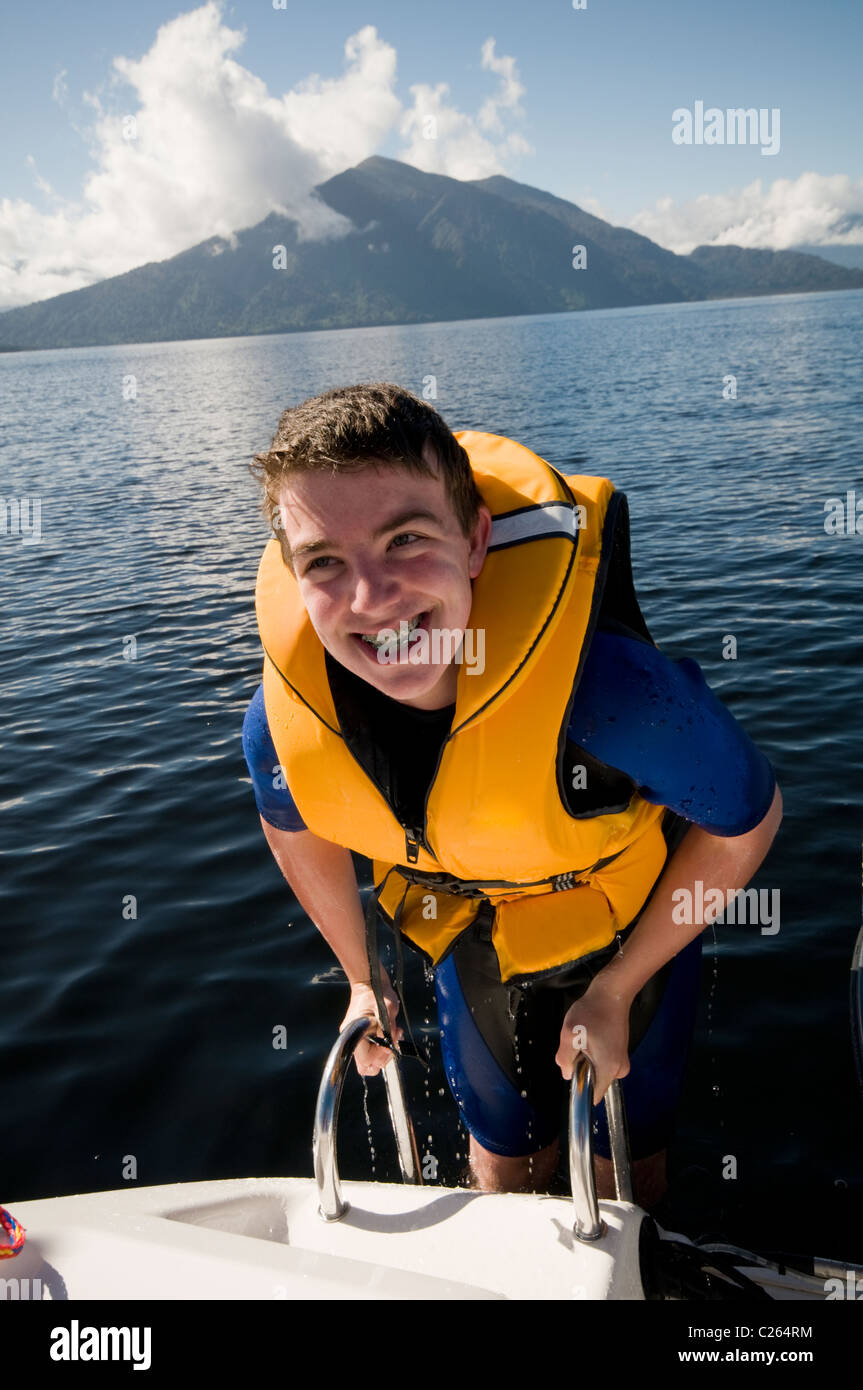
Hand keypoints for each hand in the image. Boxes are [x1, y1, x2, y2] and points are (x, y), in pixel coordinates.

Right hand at [340, 972, 403, 1077]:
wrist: (370, 982)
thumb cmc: (377, 993)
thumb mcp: (387, 1010)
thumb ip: (388, 1030)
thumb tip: (390, 1047)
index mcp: (355, 1034)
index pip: (365, 1061)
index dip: (380, 1056)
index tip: (390, 1045)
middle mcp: (353, 1038)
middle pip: (367, 1065)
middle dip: (384, 1057)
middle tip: (394, 1042)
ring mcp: (358, 1038)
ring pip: (372, 1059)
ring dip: (386, 1051)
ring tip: (396, 1034)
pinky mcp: (365, 1036)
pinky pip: (374, 1049)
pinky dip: (385, 1046)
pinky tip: (393, 1032)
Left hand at [555, 975, 631, 1104]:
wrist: (612, 994)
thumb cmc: (591, 1012)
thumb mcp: (569, 1034)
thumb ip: (564, 1058)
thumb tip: (567, 1074)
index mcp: (609, 1068)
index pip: (593, 1095)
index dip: (579, 1089)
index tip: (573, 1072)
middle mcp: (620, 1069)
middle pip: (594, 1082)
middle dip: (581, 1068)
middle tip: (578, 1046)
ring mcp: (622, 1061)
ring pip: (596, 1070)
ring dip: (587, 1059)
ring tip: (585, 1037)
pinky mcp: (620, 1052)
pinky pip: (602, 1061)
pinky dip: (593, 1053)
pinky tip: (591, 1035)